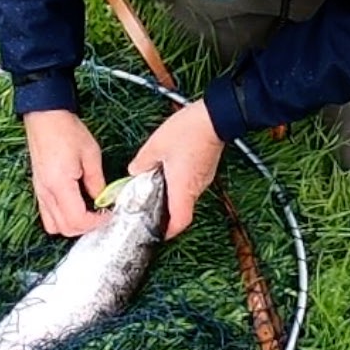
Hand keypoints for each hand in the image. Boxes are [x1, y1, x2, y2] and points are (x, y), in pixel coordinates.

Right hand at [23, 109, 109, 236]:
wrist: (45, 117)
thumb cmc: (66, 131)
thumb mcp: (91, 155)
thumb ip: (98, 182)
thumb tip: (104, 199)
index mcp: (60, 185)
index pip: (78, 220)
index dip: (96, 222)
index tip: (109, 213)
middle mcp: (46, 193)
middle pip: (65, 228)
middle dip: (86, 227)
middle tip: (101, 215)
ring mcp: (40, 192)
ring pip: (54, 226)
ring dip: (73, 225)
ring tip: (88, 212)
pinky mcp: (38, 188)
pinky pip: (47, 215)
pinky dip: (62, 218)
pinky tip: (75, 205)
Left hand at [129, 100, 224, 239]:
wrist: (215, 116)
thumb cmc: (189, 131)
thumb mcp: (156, 145)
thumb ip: (142, 162)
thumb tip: (134, 171)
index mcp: (183, 187)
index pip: (180, 222)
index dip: (168, 232)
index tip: (157, 233)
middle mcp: (196, 187)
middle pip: (182, 211)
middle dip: (166, 213)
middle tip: (150, 207)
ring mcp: (204, 179)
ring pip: (187, 196)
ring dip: (172, 195)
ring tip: (157, 185)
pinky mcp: (207, 169)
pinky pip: (192, 183)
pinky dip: (180, 183)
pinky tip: (170, 170)